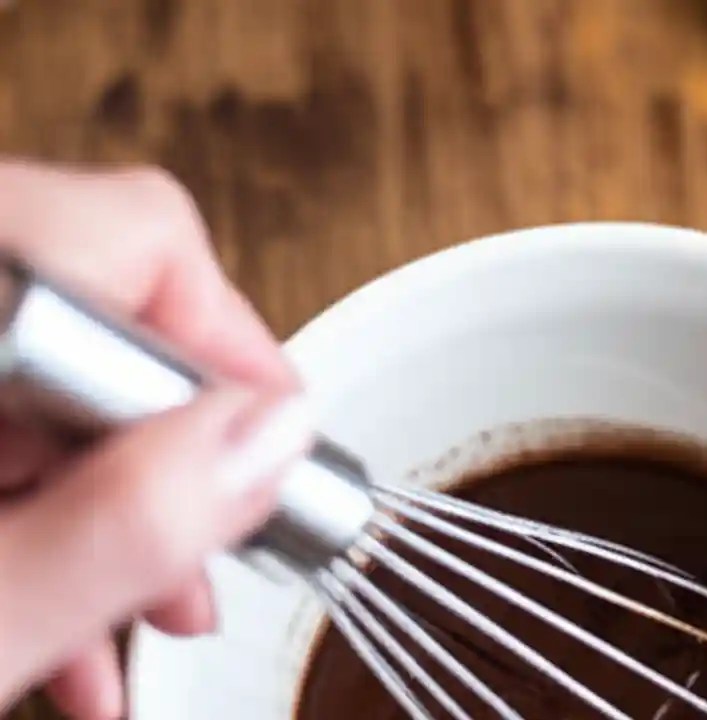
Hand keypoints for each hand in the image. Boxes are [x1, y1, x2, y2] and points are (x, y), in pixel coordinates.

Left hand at [0, 161, 312, 718]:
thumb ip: (123, 523)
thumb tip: (274, 435)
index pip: (131, 237)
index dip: (233, 346)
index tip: (282, 442)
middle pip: (105, 315)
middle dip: (186, 450)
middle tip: (224, 544)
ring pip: (62, 383)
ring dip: (131, 502)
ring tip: (164, 609)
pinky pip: (11, 425)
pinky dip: (59, 518)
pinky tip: (81, 625)